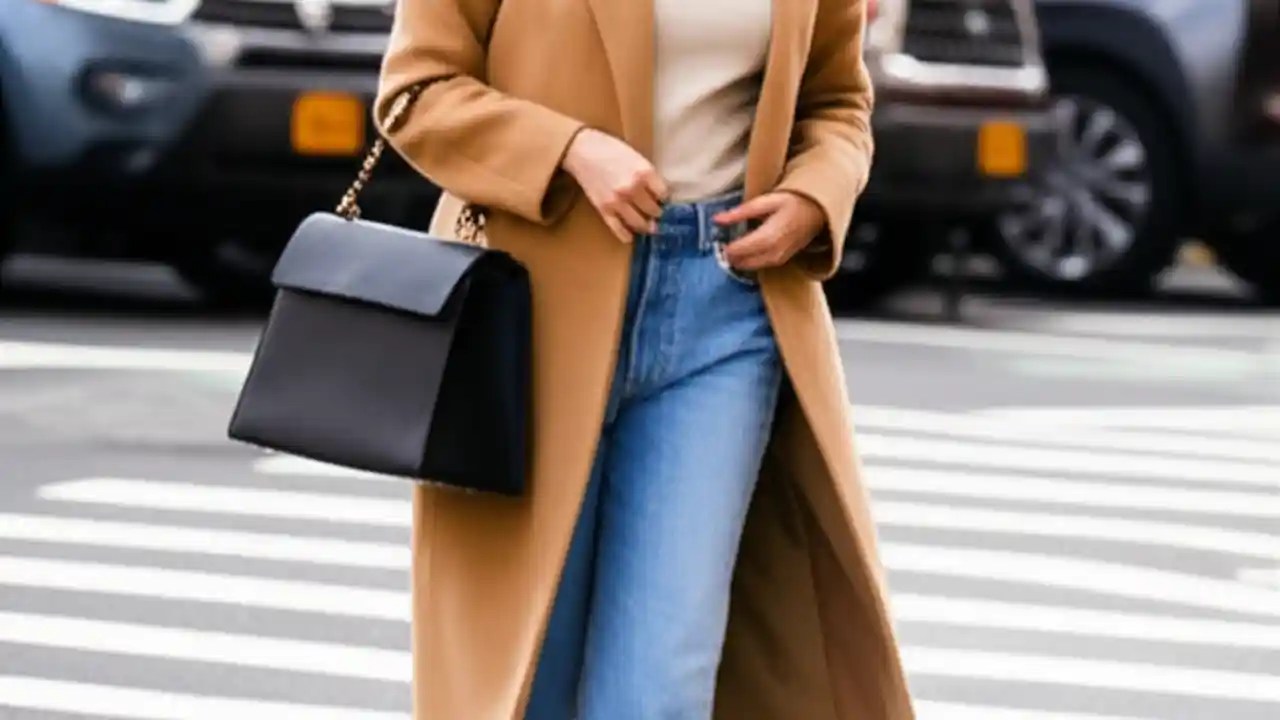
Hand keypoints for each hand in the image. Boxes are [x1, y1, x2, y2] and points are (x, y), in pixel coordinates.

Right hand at [562, 128, 668, 242]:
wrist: (581, 150)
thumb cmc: (609, 148)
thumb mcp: (635, 156)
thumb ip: (647, 174)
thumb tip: (658, 191)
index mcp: (644, 172)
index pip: (663, 194)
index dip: (665, 198)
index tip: (665, 200)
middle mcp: (632, 189)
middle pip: (653, 210)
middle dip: (657, 213)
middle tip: (658, 214)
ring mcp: (618, 201)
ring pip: (639, 223)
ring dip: (647, 227)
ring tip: (650, 227)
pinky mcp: (604, 209)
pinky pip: (618, 228)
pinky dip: (626, 235)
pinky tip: (631, 237)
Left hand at [712, 192, 825, 271]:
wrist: (817, 211)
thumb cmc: (791, 202)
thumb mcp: (765, 201)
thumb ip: (740, 212)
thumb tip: (717, 219)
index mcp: (769, 235)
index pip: (743, 248)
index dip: (729, 249)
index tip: (720, 244)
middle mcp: (775, 250)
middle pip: (747, 261)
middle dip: (733, 258)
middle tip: (722, 250)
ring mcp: (780, 258)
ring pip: (755, 266)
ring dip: (741, 262)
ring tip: (732, 254)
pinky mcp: (783, 260)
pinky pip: (763, 266)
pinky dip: (752, 263)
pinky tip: (746, 256)